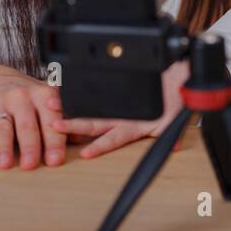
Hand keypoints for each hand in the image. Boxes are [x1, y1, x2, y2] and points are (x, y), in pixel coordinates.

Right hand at [0, 71, 66, 170]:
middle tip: (30, 165)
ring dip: (4, 147)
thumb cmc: (28, 100)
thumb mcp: (46, 102)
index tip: (56, 160)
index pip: (51, 120)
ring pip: (3, 127)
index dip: (54, 141)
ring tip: (5, 165)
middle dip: (30, 146)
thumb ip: (63, 120)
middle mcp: (21, 97)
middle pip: (27, 125)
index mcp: (43, 95)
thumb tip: (81, 139)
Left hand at [51, 59, 190, 158]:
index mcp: (133, 127)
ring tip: (51, 106)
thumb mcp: (178, 118)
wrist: (179, 77)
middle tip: (54, 124)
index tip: (86, 153)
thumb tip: (177, 145)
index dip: (100, 146)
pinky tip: (62, 84)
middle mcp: (121, 118)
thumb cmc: (179, 99)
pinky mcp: (115, 89)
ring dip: (70, 108)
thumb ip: (175, 132)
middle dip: (73, 125)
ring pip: (89, 109)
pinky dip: (77, 89)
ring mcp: (116, 105)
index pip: (114, 139)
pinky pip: (94, 90)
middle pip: (93, 124)